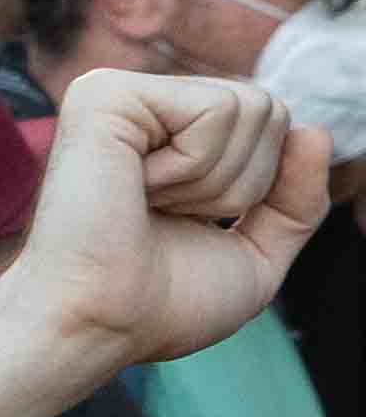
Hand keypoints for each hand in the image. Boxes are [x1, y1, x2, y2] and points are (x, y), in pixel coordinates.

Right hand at [10, 71, 326, 371]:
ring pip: (249, 105)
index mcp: (168, 138)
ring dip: (215, 179)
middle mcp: (143, 107)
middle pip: (268, 108)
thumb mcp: (255, 254)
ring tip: (148, 203)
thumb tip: (315, 132)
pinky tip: (137, 186)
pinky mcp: (107, 93)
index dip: (259, 187)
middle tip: (168, 214)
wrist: (100, 323)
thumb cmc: (160, 303)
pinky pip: (217, 109)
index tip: (188, 224)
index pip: (271, 125)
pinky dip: (194, 165)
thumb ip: (296, 201)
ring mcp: (120, 93)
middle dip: (243, 181)